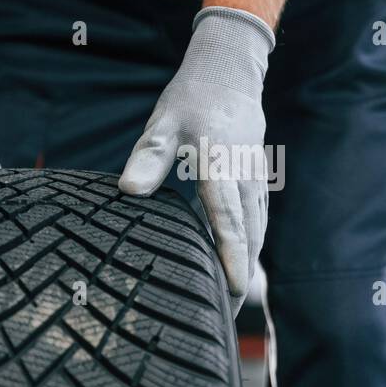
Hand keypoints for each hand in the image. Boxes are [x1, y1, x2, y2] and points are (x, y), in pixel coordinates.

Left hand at [119, 7, 273, 313]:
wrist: (230, 73)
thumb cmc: (192, 98)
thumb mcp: (163, 122)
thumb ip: (147, 158)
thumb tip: (128, 191)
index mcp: (219, 164)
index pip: (226, 217)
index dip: (229, 254)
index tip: (231, 287)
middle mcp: (243, 176)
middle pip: (248, 233)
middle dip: (239, 273)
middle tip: (227, 313)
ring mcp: (254, 179)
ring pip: (256, 229)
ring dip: (248, 263)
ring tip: (234, 299)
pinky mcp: (255, 180)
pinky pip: (257, 218)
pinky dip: (250, 244)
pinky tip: (240, 264)